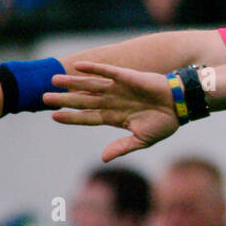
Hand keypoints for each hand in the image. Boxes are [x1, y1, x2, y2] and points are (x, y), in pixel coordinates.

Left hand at [46, 61, 179, 161]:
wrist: (181, 105)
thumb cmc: (165, 123)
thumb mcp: (143, 140)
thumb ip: (122, 147)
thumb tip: (103, 159)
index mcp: (115, 117)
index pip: (88, 117)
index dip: (71, 117)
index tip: (54, 116)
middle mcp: (113, 101)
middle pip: (83, 100)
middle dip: (64, 99)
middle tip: (44, 98)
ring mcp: (119, 89)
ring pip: (90, 85)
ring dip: (72, 83)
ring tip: (53, 80)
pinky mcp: (127, 77)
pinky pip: (107, 71)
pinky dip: (93, 68)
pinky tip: (78, 66)